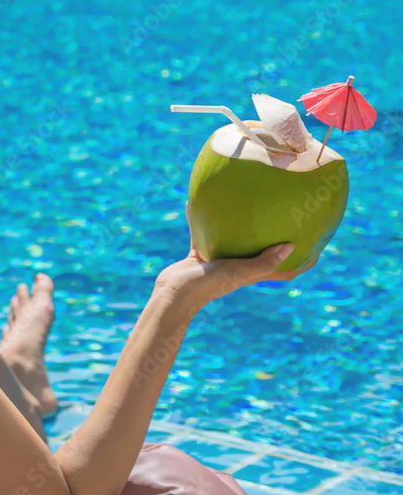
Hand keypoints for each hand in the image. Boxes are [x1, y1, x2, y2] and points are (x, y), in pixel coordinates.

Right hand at [153, 203, 318, 311]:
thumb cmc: (211, 285)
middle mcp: (239, 266)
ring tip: (241, 201)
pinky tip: (194, 201)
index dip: (304, 262)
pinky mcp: (199, 255)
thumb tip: (291, 246)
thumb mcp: (241, 272)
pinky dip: (200, 219)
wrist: (175, 293)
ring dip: (237, 224)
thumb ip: (264, 261)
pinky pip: (202, 233)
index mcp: (253, 273)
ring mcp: (219, 260)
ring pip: (233, 238)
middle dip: (274, 237)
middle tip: (285, 214)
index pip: (285, 270)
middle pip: (263, 251)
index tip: (318, 246)